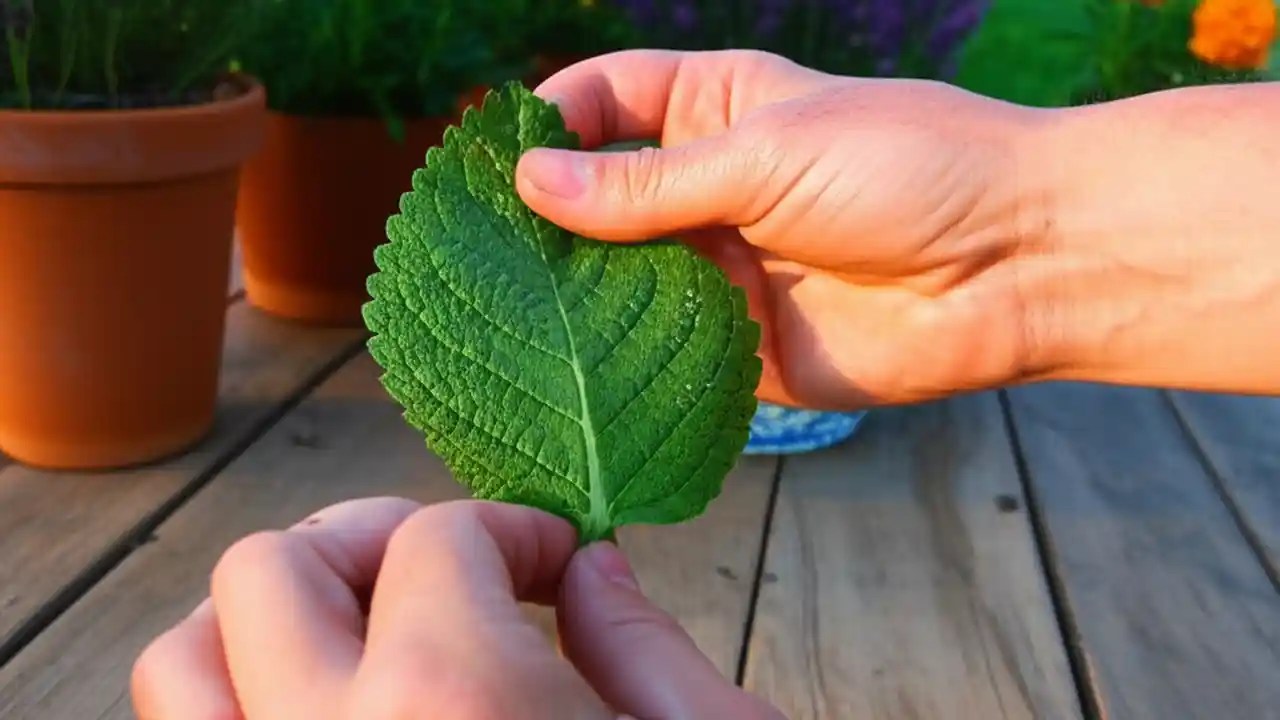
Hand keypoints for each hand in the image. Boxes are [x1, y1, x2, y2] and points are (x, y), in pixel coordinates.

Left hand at [131, 498, 780, 719]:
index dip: (511, 529)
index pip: (437, 539)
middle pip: (271, 570)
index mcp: (456, 702)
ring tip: (361, 640)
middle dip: (366, 542)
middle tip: (444, 573)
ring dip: (264, 626)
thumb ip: (643, 645)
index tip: (556, 564)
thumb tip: (592, 571)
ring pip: (182, 667)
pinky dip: (240, 712)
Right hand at [517, 49, 1050, 408]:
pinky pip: (668, 356)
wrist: (1019, 262)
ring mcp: (726, 269)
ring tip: (506, 319)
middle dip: (546, 223)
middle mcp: (712, 190)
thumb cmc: (908, 169)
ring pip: (624, 283)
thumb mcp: (766, 156)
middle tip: (476, 254)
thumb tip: (531, 182)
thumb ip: (647, 185)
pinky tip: (572, 378)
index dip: (550, 120)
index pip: (608, 100)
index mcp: (719, 110)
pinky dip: (625, 366)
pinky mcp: (745, 348)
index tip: (493, 156)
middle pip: (602, 199)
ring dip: (575, 301)